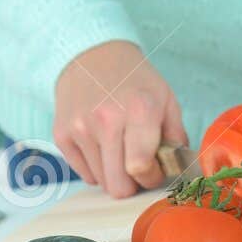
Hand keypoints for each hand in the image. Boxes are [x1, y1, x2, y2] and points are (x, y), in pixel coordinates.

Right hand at [53, 39, 187, 198]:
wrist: (93, 56)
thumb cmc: (135, 80)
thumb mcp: (166, 99)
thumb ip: (176, 136)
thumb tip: (180, 170)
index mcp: (139, 110)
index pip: (141, 167)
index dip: (151, 177)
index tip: (155, 170)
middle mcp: (106, 120)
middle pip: (118, 185)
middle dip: (132, 184)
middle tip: (138, 168)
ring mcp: (80, 128)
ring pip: (101, 182)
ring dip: (114, 174)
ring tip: (120, 149)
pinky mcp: (61, 134)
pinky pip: (83, 175)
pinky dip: (96, 168)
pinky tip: (103, 145)